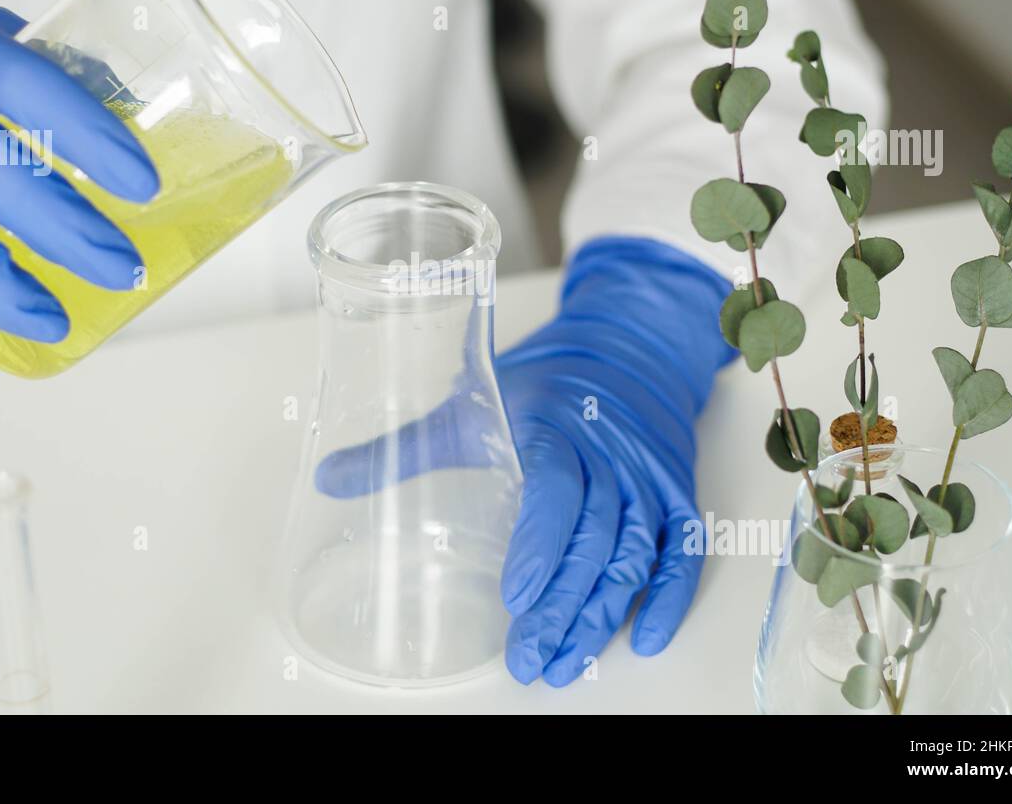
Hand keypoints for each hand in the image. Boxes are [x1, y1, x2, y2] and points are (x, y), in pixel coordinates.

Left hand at [315, 236, 733, 685]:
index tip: (513, 596)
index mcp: (555, 424)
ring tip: (565, 663)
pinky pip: (682, 552)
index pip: (554, 489)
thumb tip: (329, 477)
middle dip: (562, 605)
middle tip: (528, 658)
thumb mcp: (467, 404)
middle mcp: (610, 452)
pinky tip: (643, 639)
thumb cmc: (542, 383)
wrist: (627, 350)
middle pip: (594, 539)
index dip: (539, 544)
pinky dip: (669, 597)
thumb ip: (402, 445)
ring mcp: (649, 475)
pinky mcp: (676, 494)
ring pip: (634, 554)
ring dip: (603, 614)